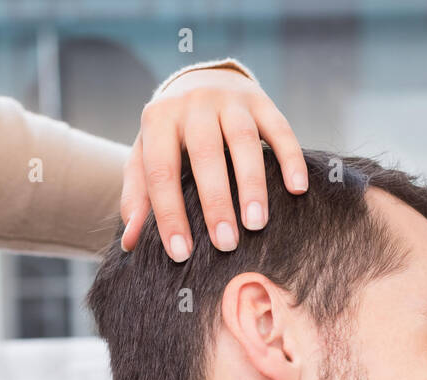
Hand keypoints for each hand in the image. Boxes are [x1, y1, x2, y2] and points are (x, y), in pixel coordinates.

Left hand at [119, 66, 307, 259]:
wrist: (201, 79)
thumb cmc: (171, 134)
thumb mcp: (145, 156)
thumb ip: (138, 195)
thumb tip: (130, 242)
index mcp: (158, 119)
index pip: (161, 172)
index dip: (169, 215)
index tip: (181, 253)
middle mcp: (194, 104)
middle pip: (205, 155)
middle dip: (216, 202)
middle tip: (225, 244)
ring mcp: (230, 100)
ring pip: (244, 141)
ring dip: (252, 184)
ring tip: (256, 223)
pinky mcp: (262, 101)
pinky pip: (280, 129)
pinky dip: (290, 159)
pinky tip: (297, 189)